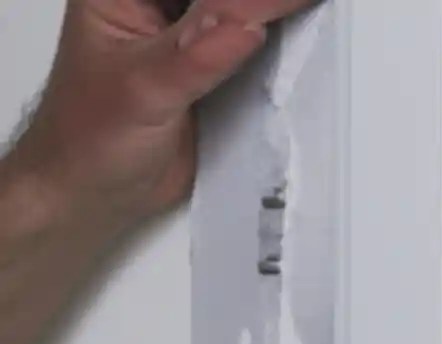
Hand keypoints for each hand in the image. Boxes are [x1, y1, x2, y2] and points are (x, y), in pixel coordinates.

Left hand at [9, 0, 315, 236]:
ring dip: (281, 17)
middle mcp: (161, 5)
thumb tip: (249, 24)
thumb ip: (195, 57)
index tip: (298, 2)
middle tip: (312, 10)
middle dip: (265, 6)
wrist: (94, 194)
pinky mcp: (219, 67)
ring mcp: (192, 35)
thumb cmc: (90, 140)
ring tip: (319, 17)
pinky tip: (309, 42)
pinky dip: (284, 46)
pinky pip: (257, 46)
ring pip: (245, 12)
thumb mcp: (142, 91)